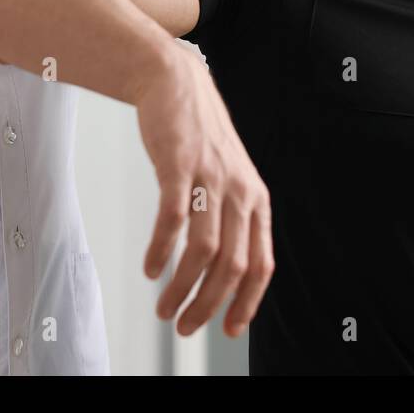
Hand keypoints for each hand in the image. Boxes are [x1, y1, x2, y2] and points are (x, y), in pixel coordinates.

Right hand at [136, 47, 273, 337]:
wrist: (175, 82)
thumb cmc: (198, 135)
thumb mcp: (229, 176)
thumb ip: (231, 217)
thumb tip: (224, 268)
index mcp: (255, 199)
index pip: (262, 263)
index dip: (248, 302)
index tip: (231, 330)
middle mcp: (239, 191)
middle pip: (232, 265)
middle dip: (209, 306)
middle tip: (185, 326)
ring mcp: (210, 178)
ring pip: (203, 251)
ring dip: (181, 287)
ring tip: (164, 308)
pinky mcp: (178, 166)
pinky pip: (172, 220)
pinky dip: (161, 251)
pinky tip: (150, 268)